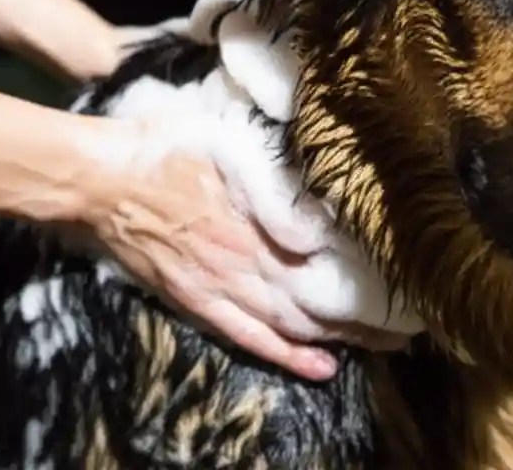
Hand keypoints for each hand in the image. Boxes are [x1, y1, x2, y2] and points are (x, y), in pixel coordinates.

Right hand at [87, 144, 409, 381]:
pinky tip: (321, 368)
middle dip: (367, 317)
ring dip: (339, 340)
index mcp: (256, 222)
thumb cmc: (163, 148)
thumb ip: (271, 186)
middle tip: (410, 327)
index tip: (406, 279)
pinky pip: (250, 338)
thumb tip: (317, 226)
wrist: (102, 179)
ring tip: (382, 348)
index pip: (326, 262)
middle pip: (318, 301)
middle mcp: (244, 262)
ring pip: (292, 325)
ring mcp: (220, 287)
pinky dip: (288, 357)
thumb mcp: (225, 144)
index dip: (368, 276)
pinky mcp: (197, 301)